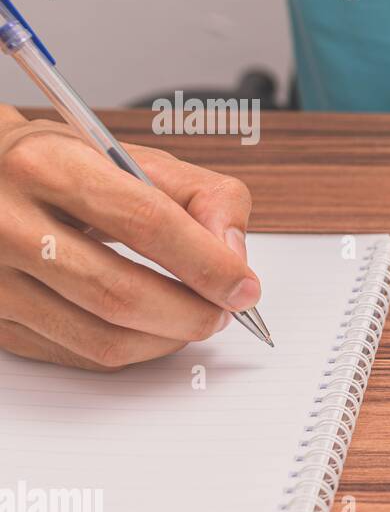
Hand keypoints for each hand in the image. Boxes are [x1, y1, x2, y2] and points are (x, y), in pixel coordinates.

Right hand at [0, 106, 260, 369]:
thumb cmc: (60, 167)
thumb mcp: (128, 156)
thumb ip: (200, 195)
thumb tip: (234, 255)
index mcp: (46, 165)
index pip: (146, 222)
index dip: (208, 262)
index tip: (244, 287)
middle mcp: (6, 222)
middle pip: (120, 293)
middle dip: (192, 313)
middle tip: (224, 312)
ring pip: (101, 338)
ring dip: (167, 340)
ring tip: (193, 320)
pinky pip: (78, 355)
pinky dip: (131, 350)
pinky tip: (150, 329)